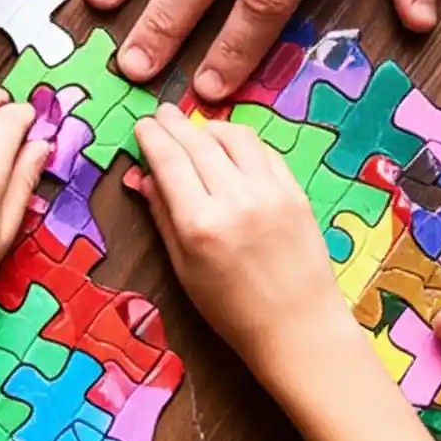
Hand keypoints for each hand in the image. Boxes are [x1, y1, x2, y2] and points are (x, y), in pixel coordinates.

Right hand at [133, 104, 356, 371]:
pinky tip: (231, 145)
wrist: (297, 327)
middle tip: (161, 113)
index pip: (169, 161)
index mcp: (199, 224)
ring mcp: (269, 192)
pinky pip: (264, 151)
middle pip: (197, 143)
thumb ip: (162, 217)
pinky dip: (242, 141)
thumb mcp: (184, 269)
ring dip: (210, 127)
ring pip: (234, 137)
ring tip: (197, 129)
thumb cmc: (231, 310)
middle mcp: (234, 199)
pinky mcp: (295, 192)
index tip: (142, 124)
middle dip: (175, 124)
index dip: (152, 136)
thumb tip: (142, 177)